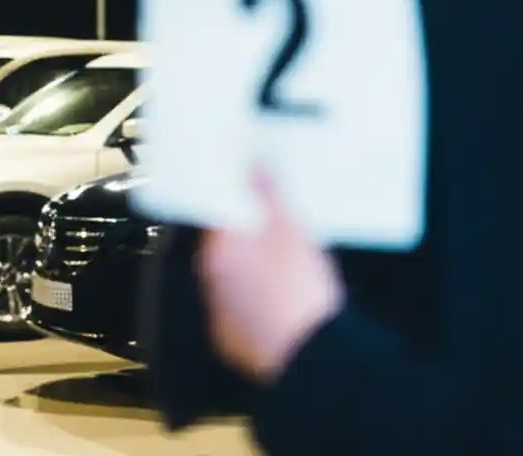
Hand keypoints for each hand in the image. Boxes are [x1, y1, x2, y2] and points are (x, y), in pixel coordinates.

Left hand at [197, 169, 344, 382]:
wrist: (312, 359)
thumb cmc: (301, 294)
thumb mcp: (292, 232)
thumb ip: (269, 193)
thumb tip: (253, 164)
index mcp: (220, 249)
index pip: (216, 209)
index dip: (234, 193)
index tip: (247, 179)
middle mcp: (210, 280)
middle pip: (224, 243)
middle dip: (247, 230)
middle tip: (277, 221)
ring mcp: (220, 312)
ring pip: (232, 276)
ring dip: (251, 265)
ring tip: (285, 261)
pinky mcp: (232, 339)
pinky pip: (241, 307)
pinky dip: (256, 298)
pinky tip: (281, 296)